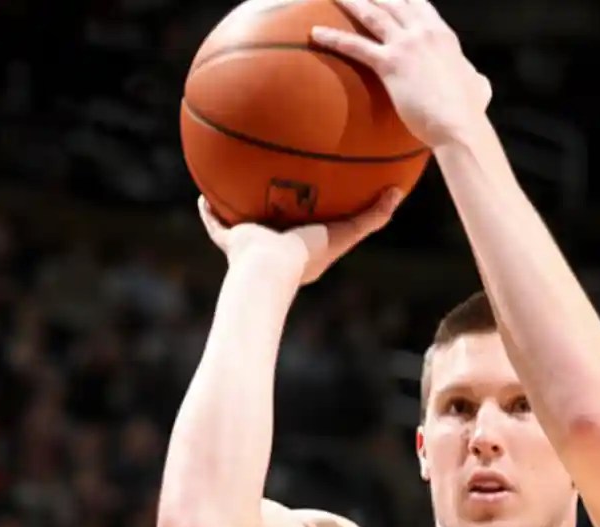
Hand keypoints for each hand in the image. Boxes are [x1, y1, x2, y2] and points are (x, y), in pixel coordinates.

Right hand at [197, 188, 401, 285]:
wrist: (272, 267)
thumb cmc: (310, 253)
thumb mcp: (347, 232)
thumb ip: (373, 216)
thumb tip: (398, 192)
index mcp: (302, 250)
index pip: (311, 233)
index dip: (316, 219)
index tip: (319, 204)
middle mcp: (276, 247)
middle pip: (277, 226)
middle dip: (277, 212)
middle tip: (277, 191)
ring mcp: (253, 245)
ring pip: (244, 225)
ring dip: (240, 210)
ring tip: (236, 188)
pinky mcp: (232, 241)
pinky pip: (216, 225)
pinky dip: (208, 213)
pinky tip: (202, 195)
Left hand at [311, 0, 491, 147]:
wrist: (459, 124)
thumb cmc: (469, 111)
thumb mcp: (477, 86)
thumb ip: (473, 78)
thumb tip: (479, 82)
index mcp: (443, 35)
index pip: (418, 5)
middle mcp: (424, 32)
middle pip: (393, 1)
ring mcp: (406, 45)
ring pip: (373, 15)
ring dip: (352, 1)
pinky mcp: (390, 64)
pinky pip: (355, 46)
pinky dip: (333, 38)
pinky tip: (315, 33)